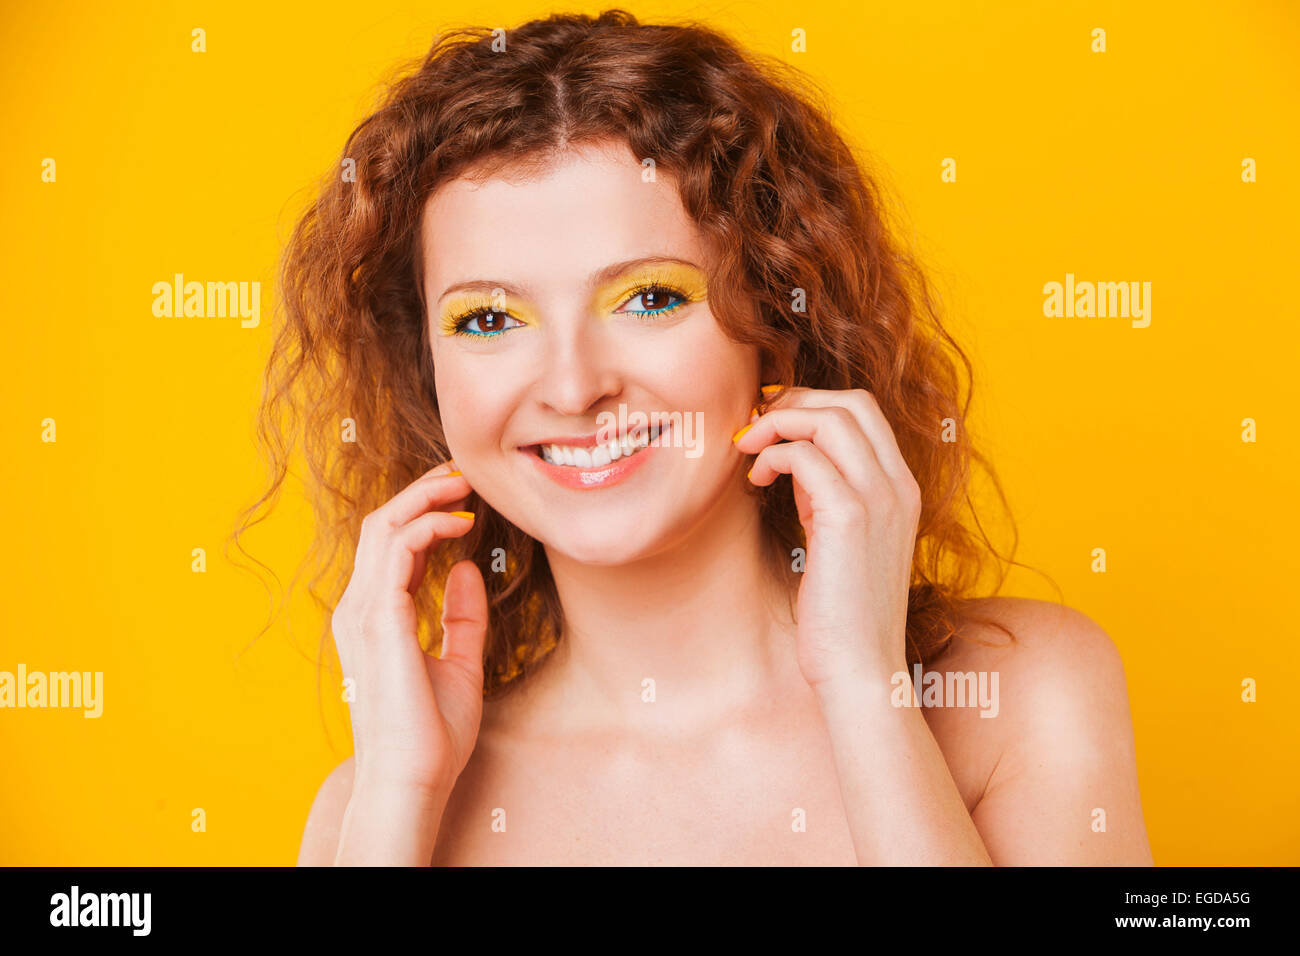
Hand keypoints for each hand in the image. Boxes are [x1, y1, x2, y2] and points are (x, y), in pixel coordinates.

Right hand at [330, 460, 487, 798]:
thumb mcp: (460, 664)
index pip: (389, 546)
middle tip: (463, 477)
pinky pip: (397, 551)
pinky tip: (461, 525)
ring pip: (384, 528)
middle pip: (381, 525)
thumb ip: (462, 618)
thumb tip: (465, 570)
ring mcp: (362, 613)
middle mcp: (358, 609)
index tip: (463, 501)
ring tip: (465, 487)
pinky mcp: (378, 619)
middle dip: (421, 493)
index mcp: (373, 619)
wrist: (411, 780)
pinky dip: (428, 527)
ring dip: (424, 499)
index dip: (423, 514)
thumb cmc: (431, 735)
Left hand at [733, 387, 921, 690]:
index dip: (812, 402)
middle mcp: (899, 487)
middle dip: (794, 402)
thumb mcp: (841, 542)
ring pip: (830, 419)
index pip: (865, 412)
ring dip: (777, 423)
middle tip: (754, 429)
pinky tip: (757, 480)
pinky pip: (806, 456)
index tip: (771, 422)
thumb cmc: (843, 615)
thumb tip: (796, 461)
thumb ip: (828, 497)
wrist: (860, 671)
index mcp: (902, 489)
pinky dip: (774, 455)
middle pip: (851, 403)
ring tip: (748, 449)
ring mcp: (879, 500)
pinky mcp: (849, 519)